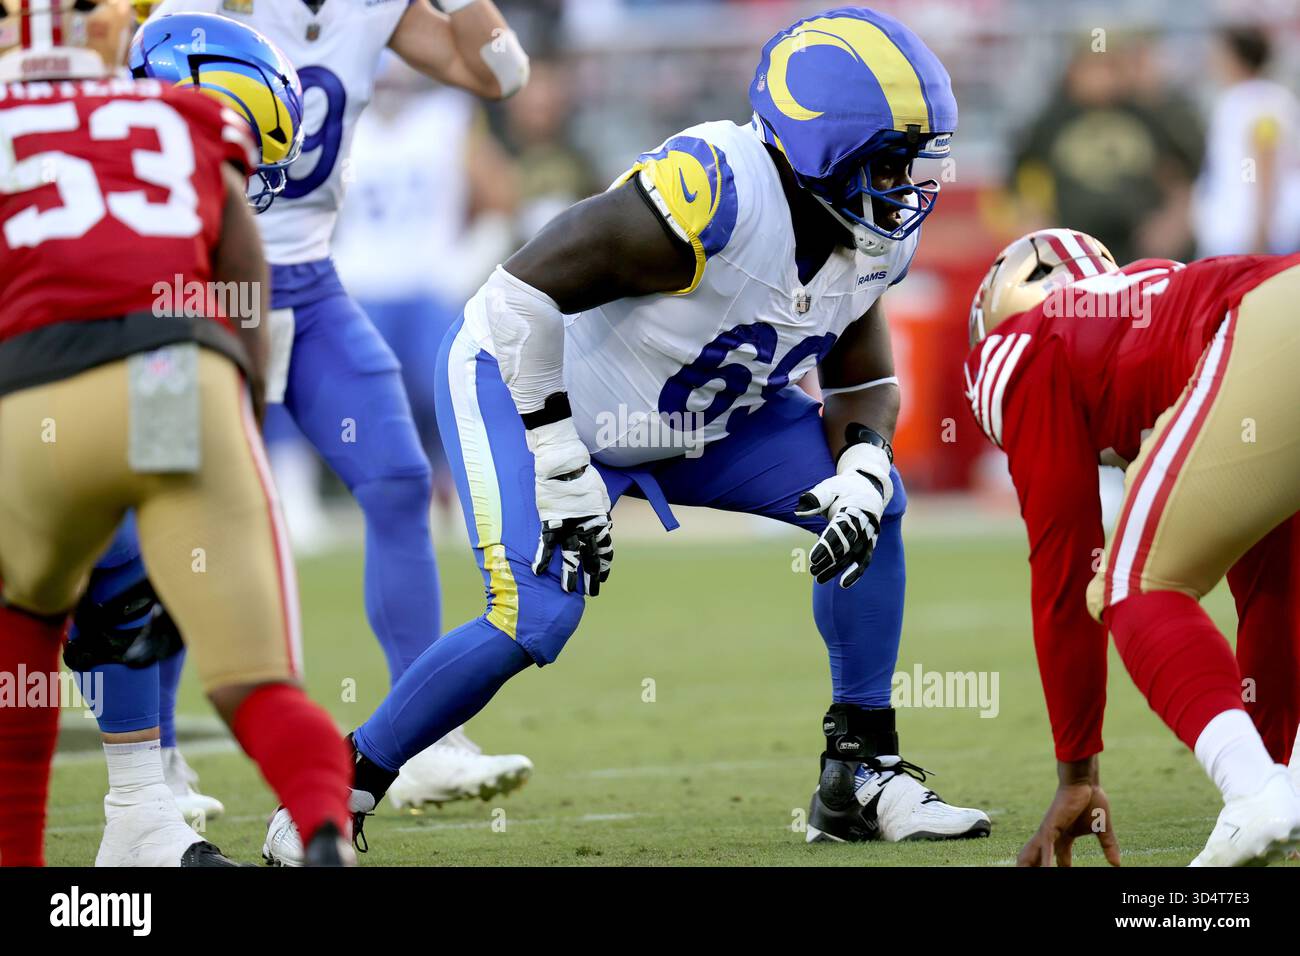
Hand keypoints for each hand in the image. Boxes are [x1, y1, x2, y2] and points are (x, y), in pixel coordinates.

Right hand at [527, 418, 612, 594]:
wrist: (566, 464)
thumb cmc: (586, 476)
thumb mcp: (601, 496)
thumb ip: (601, 513)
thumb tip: (604, 523)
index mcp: (600, 522)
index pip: (604, 549)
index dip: (603, 565)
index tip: (602, 577)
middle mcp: (586, 528)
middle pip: (590, 558)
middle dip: (591, 577)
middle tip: (591, 593)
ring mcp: (568, 526)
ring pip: (570, 556)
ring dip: (569, 574)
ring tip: (569, 591)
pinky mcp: (551, 521)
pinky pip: (546, 544)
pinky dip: (542, 558)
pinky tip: (538, 572)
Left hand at [795, 442, 891, 587]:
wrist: (870, 486)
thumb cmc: (844, 487)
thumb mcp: (830, 486)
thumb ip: (816, 498)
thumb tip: (798, 511)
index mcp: (853, 509)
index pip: (838, 531)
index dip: (826, 546)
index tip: (813, 558)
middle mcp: (864, 524)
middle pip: (846, 547)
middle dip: (829, 560)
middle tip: (813, 570)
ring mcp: (869, 534)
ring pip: (854, 556)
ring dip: (838, 569)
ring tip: (820, 579)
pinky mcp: (870, 541)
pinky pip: (865, 559)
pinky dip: (856, 572)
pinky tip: (844, 584)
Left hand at [1017, 757, 1120, 866]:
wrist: (1085, 782)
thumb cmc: (1092, 800)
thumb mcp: (1103, 830)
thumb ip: (1108, 846)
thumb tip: (1117, 864)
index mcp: (1064, 836)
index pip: (1061, 859)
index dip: (1063, 869)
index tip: (1067, 874)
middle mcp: (1053, 836)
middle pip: (1041, 860)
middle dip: (1036, 869)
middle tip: (1034, 880)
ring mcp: (1049, 833)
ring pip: (1035, 856)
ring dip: (1031, 867)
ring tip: (1023, 876)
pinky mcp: (1050, 828)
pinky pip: (1046, 849)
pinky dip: (1045, 861)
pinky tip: (1046, 871)